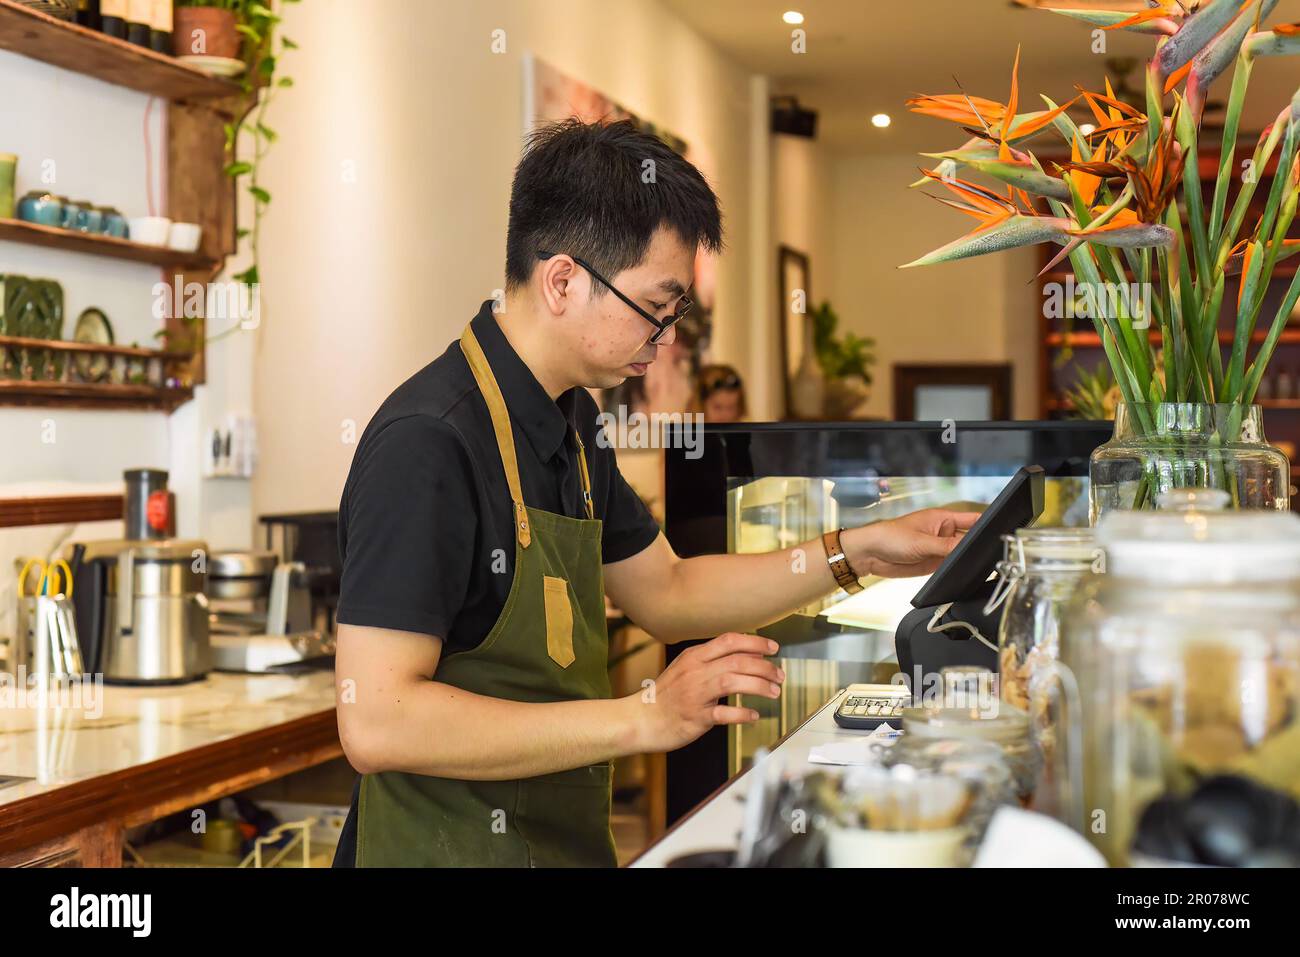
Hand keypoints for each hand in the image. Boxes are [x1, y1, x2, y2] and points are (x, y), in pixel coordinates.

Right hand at [629, 632, 783, 752]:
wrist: (641, 719)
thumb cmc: (666, 696)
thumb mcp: (685, 668)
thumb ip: (710, 660)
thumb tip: (744, 656)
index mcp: (694, 657)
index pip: (729, 641)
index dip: (755, 642)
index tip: (773, 649)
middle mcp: (695, 672)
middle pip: (736, 661)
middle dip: (764, 667)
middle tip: (779, 675)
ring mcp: (694, 694)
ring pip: (732, 682)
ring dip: (758, 686)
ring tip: (774, 692)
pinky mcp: (695, 717)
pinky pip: (723, 714)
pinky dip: (742, 714)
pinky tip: (753, 715)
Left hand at [843, 508, 980, 578]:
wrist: (870, 554)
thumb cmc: (889, 536)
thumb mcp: (921, 542)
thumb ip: (946, 547)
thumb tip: (967, 550)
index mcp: (942, 519)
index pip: (972, 519)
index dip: (987, 525)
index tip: (1001, 531)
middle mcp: (943, 533)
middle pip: (969, 540)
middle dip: (977, 548)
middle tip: (988, 556)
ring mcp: (939, 549)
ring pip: (961, 556)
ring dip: (966, 561)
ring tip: (975, 567)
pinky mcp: (934, 564)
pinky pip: (951, 568)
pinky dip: (956, 571)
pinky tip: (961, 575)